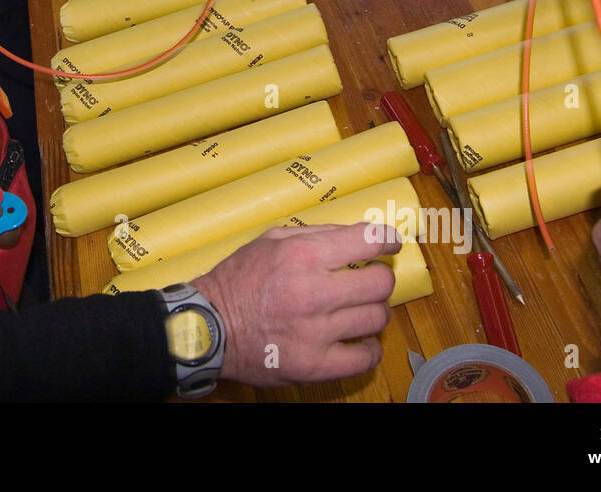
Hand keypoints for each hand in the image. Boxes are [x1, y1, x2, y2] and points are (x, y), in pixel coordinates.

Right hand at [191, 222, 400, 386]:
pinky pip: (365, 358)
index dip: (387, 240)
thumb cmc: (239, 280)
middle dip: (380, 277)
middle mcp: (313, 293)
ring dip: (372, 311)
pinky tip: (358, 339)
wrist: (210, 327)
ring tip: (357, 309)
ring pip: (377, 319)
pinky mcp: (314, 365)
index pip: (368, 241)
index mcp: (302, 256)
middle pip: (381, 283)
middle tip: (370, 280)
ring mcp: (316, 332)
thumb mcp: (270, 240)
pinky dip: (369, 348)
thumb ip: (316, 234)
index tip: (390, 243)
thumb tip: (357, 236)